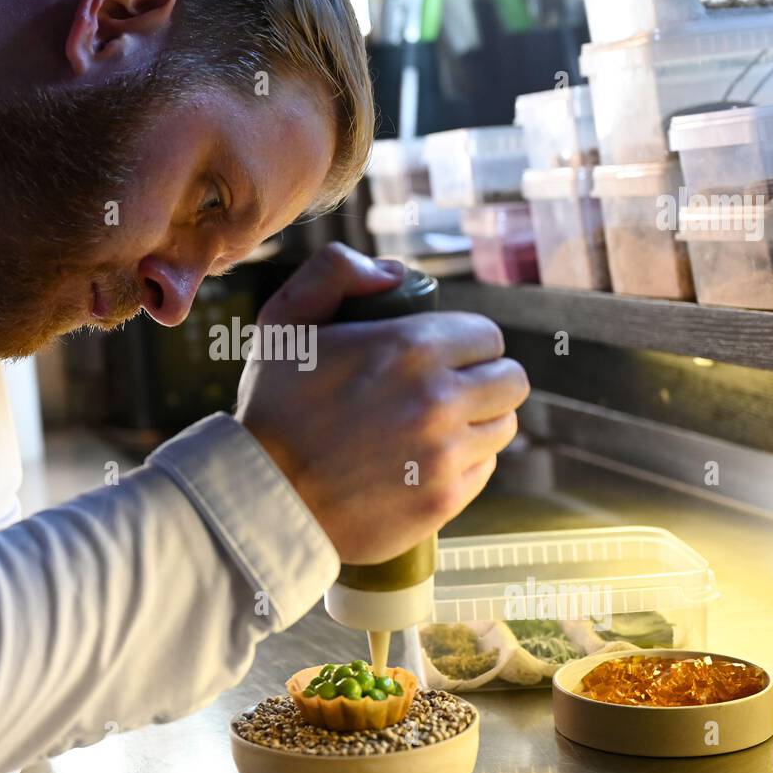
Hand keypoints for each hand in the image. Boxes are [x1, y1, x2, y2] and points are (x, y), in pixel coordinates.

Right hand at [237, 243, 528, 563]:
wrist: (261, 498)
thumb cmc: (272, 408)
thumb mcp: (285, 320)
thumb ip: (335, 271)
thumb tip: (394, 273)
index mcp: (410, 347)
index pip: (487, 336)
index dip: (466, 342)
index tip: (443, 356)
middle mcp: (438, 400)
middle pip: (511, 381)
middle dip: (486, 380)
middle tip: (451, 389)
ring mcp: (445, 455)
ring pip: (503, 427)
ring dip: (478, 423)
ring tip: (438, 427)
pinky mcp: (443, 502)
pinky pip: (484, 471)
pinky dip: (464, 464)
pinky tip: (425, 462)